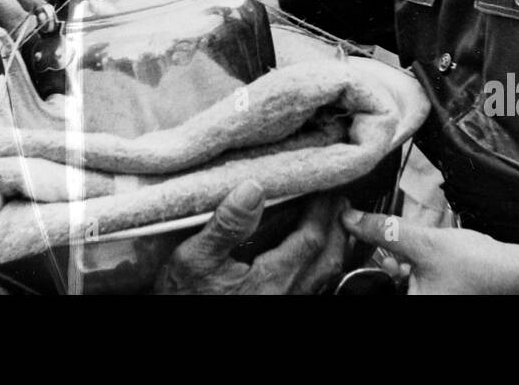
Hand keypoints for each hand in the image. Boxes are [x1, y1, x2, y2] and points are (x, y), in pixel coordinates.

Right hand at [156, 181, 347, 293]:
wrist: (183, 335)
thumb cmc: (184, 297)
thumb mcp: (194, 258)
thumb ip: (226, 225)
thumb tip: (253, 189)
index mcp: (272, 279)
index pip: (313, 238)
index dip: (322, 208)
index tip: (324, 184)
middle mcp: (287, 294)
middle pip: (328, 257)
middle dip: (335, 225)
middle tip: (334, 197)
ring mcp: (285, 303)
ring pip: (324, 273)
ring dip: (331, 243)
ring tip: (327, 218)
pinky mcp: (278, 306)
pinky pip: (312, 283)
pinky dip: (318, 260)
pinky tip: (307, 250)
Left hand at [340, 208, 518, 293]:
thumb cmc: (478, 266)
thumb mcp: (425, 243)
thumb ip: (385, 231)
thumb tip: (348, 218)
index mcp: (411, 308)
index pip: (369, 287)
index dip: (361, 267)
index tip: (350, 245)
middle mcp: (420, 309)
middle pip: (383, 286)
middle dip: (379, 263)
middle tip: (377, 241)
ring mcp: (431, 303)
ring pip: (399, 284)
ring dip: (395, 265)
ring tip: (402, 246)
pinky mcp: (441, 298)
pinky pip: (415, 286)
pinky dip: (411, 271)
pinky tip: (418, 256)